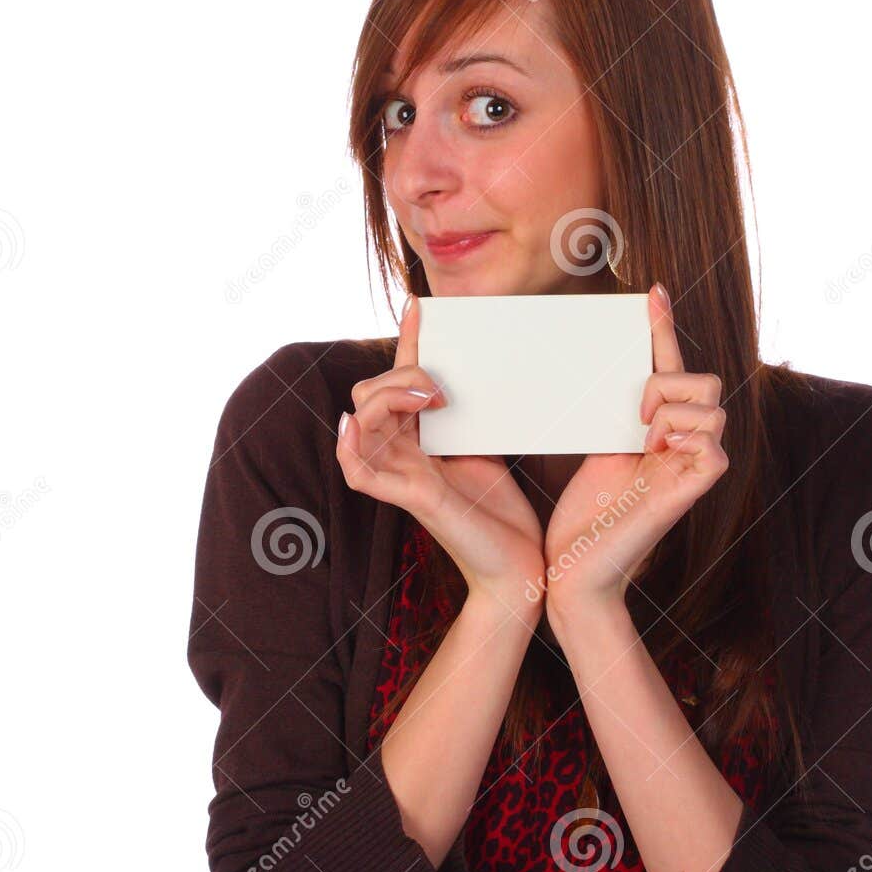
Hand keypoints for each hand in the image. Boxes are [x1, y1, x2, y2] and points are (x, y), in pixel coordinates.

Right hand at [335, 294, 546, 613]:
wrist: (522, 566)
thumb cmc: (504, 514)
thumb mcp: (488, 447)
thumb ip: (472, 414)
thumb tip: (487, 369)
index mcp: (419, 439)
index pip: (400, 379)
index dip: (408, 340)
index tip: (421, 305)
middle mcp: (402, 455)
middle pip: (370, 394)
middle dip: (400, 374)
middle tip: (443, 386)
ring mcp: (402, 477)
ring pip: (362, 422)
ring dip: (389, 397)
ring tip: (429, 395)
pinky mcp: (411, 500)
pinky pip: (358, 472)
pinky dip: (349, 447)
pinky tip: (354, 424)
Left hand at [542, 282, 729, 613]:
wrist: (571, 571)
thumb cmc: (578, 522)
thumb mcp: (593, 448)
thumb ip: (612, 413)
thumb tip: (602, 367)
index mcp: (660, 435)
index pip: (671, 369)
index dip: (664, 328)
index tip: (651, 291)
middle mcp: (684, 447)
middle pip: (705, 380)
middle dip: (667, 380)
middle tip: (633, 414)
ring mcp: (693, 468)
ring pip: (710, 402)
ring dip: (669, 407)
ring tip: (639, 437)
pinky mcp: (694, 488)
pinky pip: (711, 439)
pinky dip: (678, 434)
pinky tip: (652, 452)